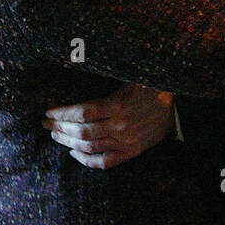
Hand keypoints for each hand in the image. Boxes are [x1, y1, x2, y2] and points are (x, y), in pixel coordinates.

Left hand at [44, 82, 174, 168]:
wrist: (177, 104)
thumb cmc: (149, 86)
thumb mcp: (129, 77)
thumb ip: (106, 78)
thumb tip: (76, 62)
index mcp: (119, 104)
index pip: (82, 112)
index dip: (62, 113)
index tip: (48, 112)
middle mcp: (121, 125)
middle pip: (82, 131)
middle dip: (60, 128)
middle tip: (46, 125)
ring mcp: (126, 141)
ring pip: (90, 146)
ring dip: (68, 142)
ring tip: (56, 135)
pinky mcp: (132, 152)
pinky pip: (105, 162)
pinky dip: (87, 160)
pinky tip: (74, 153)